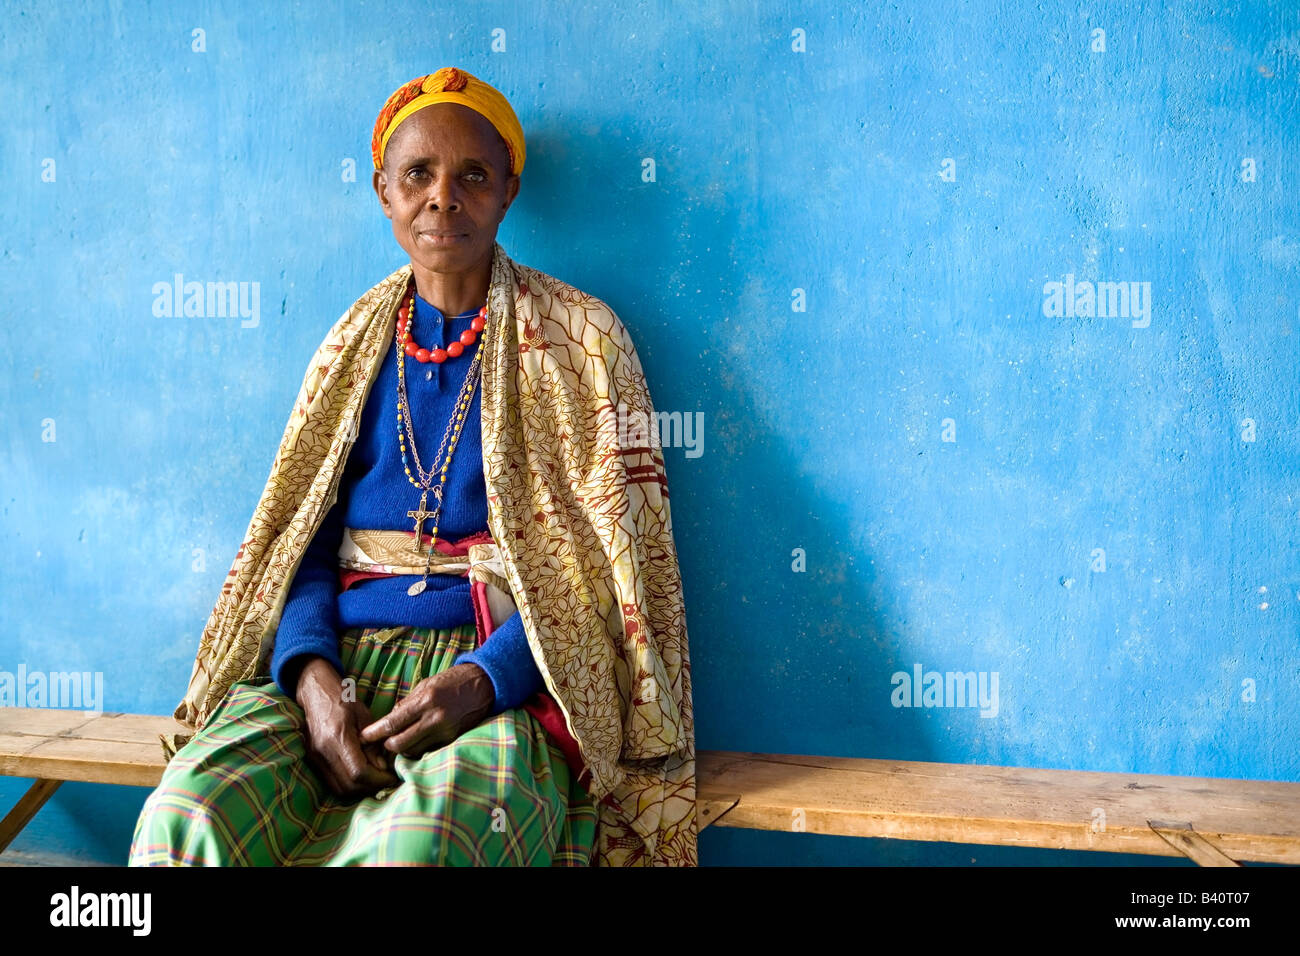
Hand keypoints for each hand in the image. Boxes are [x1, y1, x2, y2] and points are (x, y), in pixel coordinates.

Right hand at [296, 657, 399, 799]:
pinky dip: (348, 785)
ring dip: (359, 790)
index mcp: (337, 737)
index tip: (391, 776)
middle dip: (371, 787)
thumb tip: (382, 768)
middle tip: (386, 780)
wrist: (315, 693)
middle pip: (349, 785)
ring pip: (339, 788)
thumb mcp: (364, 716)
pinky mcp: (313, 760)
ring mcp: (315, 758)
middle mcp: (323, 751)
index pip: (358, 772)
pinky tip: (361, 776)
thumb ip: (372, 744)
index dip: (378, 779)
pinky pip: (331, 782)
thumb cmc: (343, 700)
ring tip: (375, 779)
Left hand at [359, 663, 494, 758]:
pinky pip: (428, 751)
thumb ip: (407, 703)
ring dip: (403, 749)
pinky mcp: (452, 740)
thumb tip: (390, 719)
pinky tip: (417, 741)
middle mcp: (434, 719)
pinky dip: (419, 748)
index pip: (393, 723)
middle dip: (387, 746)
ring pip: (413, 751)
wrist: (485, 684)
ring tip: (400, 741)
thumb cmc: (453, 681)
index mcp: (425, 701)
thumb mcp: (426, 684)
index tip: (363, 737)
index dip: (375, 733)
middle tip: (382, 742)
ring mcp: (445, 732)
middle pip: (399, 744)